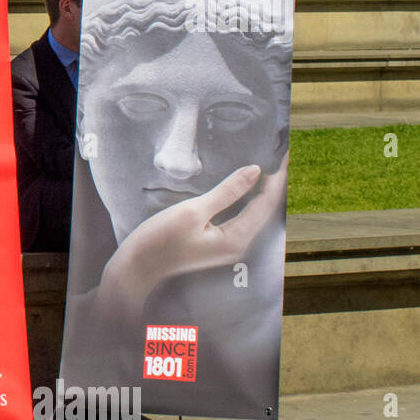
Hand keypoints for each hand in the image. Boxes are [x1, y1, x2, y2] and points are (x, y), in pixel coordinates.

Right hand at [95, 154, 286, 317]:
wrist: (136, 268)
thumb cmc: (159, 241)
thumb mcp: (192, 211)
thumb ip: (227, 191)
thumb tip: (256, 171)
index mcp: (237, 239)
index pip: (266, 202)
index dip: (277, 176)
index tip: (283, 152)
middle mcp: (238, 245)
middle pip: (264, 209)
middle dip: (273, 182)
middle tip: (279, 153)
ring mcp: (228, 246)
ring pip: (253, 213)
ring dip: (261, 190)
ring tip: (268, 165)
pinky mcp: (216, 243)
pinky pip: (241, 217)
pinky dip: (246, 199)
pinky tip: (245, 187)